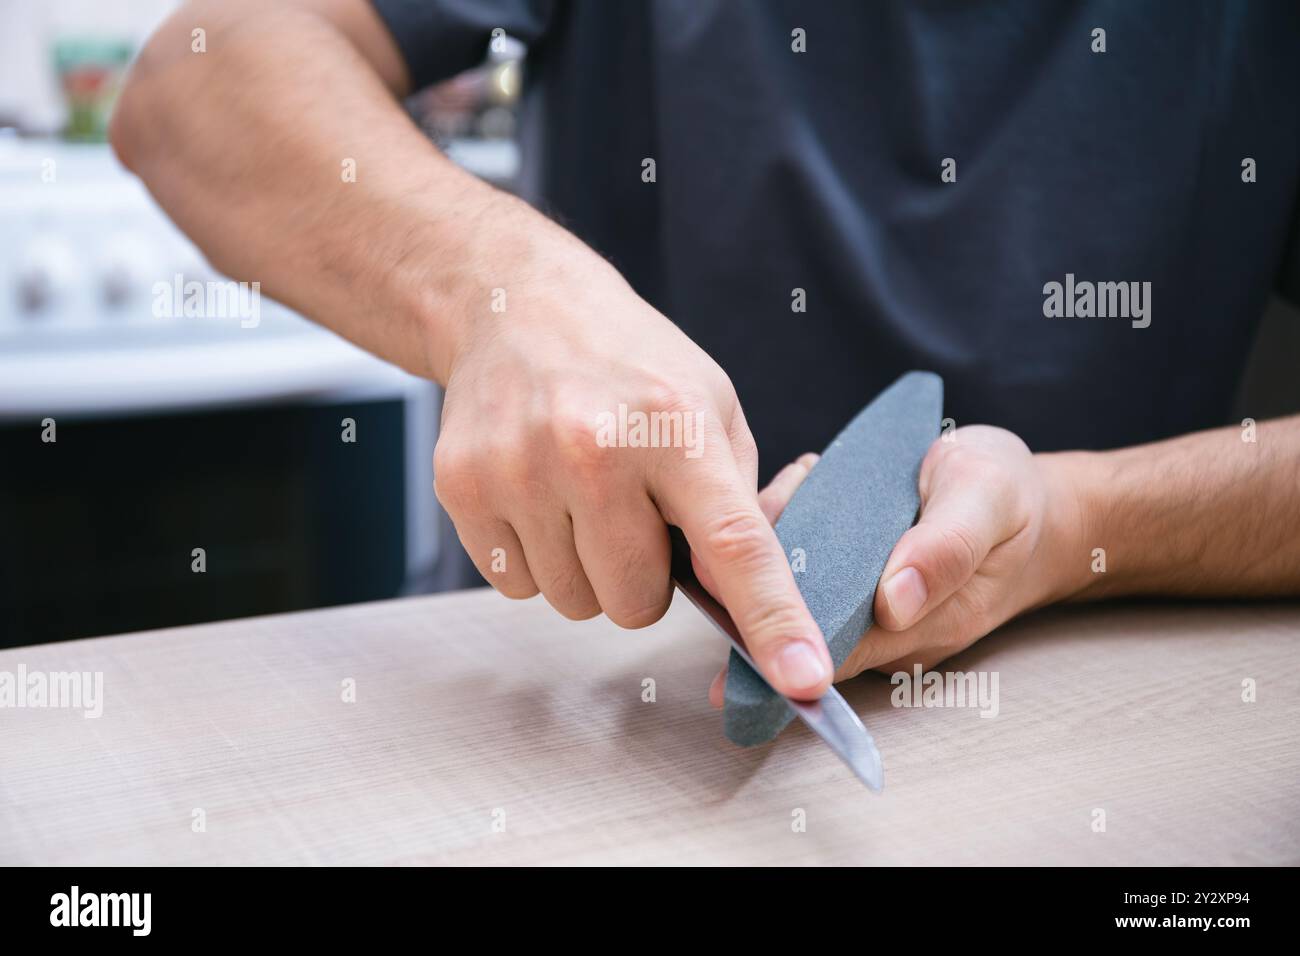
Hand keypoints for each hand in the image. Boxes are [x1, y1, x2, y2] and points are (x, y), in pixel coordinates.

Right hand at [434, 253, 833, 699]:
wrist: (516, 307)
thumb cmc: (630, 366)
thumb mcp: (711, 406)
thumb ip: (736, 502)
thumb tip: (745, 600)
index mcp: (675, 427)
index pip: (734, 542)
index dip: (773, 619)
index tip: (804, 679)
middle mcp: (594, 450)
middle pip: (637, 603)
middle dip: (646, 575)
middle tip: (634, 510)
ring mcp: (520, 470)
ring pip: (575, 602)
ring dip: (588, 568)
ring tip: (582, 494)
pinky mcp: (464, 487)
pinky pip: (516, 586)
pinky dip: (536, 558)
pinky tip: (538, 495)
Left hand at [707, 425, 1085, 704]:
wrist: (1036, 505)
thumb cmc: (1012, 500)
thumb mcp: (989, 498)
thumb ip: (946, 548)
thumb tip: (893, 603)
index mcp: (924, 622)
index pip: (833, 647)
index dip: (779, 630)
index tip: (733, 590)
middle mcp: (890, 630)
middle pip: (801, 626)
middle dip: (761, 580)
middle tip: (746, 522)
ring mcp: (873, 611)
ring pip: (798, 593)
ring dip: (776, 545)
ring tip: (792, 485)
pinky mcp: (861, 585)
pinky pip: (810, 568)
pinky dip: (792, 526)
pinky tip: (801, 486)